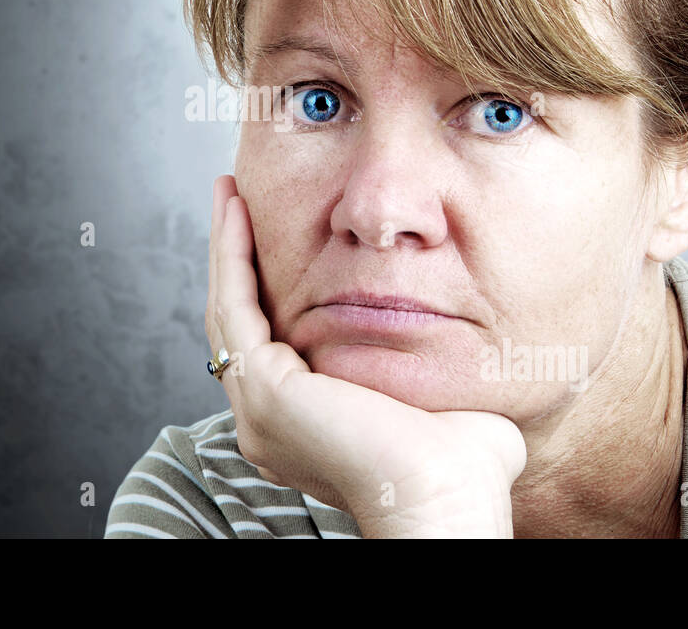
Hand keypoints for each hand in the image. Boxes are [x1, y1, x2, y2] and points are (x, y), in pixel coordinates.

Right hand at [205, 174, 527, 537]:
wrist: (448, 493)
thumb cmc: (460, 461)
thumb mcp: (431, 389)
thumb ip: (425, 358)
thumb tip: (457, 325)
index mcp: (300, 422)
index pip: (267, 338)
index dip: (261, 281)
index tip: (266, 230)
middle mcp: (266, 416)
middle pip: (238, 318)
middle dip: (234, 254)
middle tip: (233, 199)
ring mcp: (259, 405)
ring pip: (229, 307)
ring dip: (227, 245)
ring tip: (228, 194)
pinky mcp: (264, 388)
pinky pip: (236, 306)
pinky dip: (232, 255)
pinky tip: (237, 213)